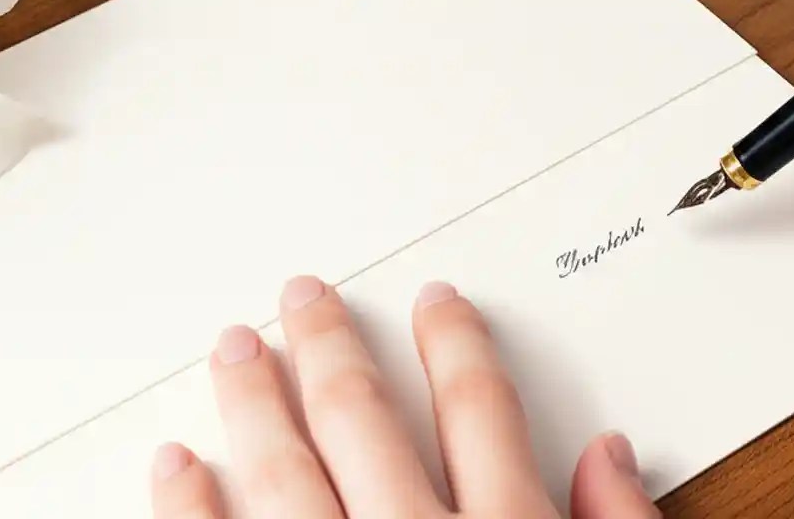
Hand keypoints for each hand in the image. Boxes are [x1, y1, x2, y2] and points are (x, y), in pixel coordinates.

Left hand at [149, 276, 659, 518]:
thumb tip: (615, 456)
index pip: (479, 413)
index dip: (455, 345)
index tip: (435, 304)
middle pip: (363, 420)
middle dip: (330, 346)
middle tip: (302, 297)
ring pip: (287, 473)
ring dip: (256, 401)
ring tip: (233, 348)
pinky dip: (191, 508)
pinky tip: (178, 466)